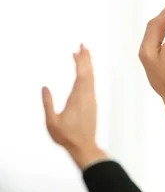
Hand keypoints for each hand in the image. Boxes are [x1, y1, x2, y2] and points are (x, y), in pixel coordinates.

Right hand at [42, 44, 105, 168]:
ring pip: (91, 78)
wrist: (84, 146)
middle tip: (83, 45)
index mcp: (78, 98)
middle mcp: (87, 97)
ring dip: (88, 65)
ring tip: (84, 54)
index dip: (80, 62)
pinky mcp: (92, 104)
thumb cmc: (67, 136)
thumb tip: (44, 88)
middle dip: (86, 58)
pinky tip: (85, 72)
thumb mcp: (52, 122)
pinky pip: (91, 84)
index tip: (77, 50)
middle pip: (88, 73)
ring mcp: (91, 100)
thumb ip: (48, 104)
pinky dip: (88, 75)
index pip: (81, 75)